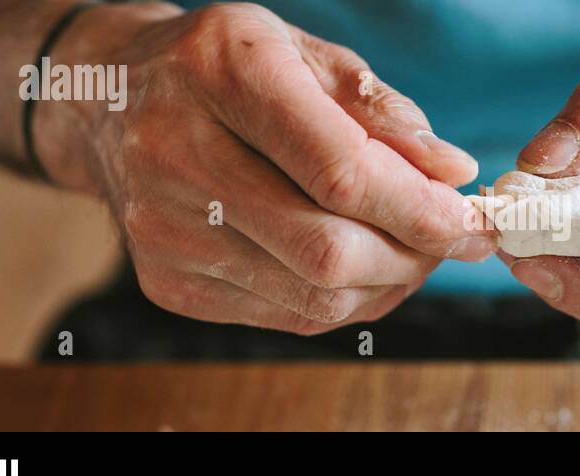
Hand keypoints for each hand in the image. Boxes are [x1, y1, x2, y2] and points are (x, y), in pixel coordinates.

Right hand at [38, 3, 494, 333]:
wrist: (106, 98)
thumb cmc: (224, 68)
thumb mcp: (304, 53)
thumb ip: (381, 111)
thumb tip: (451, 173)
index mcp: (222, 73)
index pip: (340, 172)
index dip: (421, 211)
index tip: (472, 222)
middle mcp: (178, 153)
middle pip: (326, 249)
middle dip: (412, 257)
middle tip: (450, 240)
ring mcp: (163, 228)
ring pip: (312, 297)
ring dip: (386, 284)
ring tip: (410, 250)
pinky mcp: (165, 281)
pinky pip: (285, 316)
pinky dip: (343, 301)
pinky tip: (359, 266)